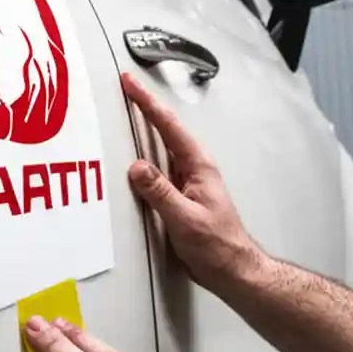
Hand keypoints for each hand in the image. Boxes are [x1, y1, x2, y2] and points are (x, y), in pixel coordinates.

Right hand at [120, 73, 263, 289]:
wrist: (232, 270)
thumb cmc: (215, 244)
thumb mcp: (185, 219)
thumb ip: (160, 192)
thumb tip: (136, 166)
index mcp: (197, 164)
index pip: (168, 126)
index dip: (147, 102)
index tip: (129, 82)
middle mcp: (191, 166)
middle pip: (164, 130)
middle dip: (144, 107)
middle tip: (122, 87)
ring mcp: (185, 180)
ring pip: (160, 148)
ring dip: (141, 130)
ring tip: (120, 114)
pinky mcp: (178, 195)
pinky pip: (156, 169)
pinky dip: (141, 157)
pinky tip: (127, 158)